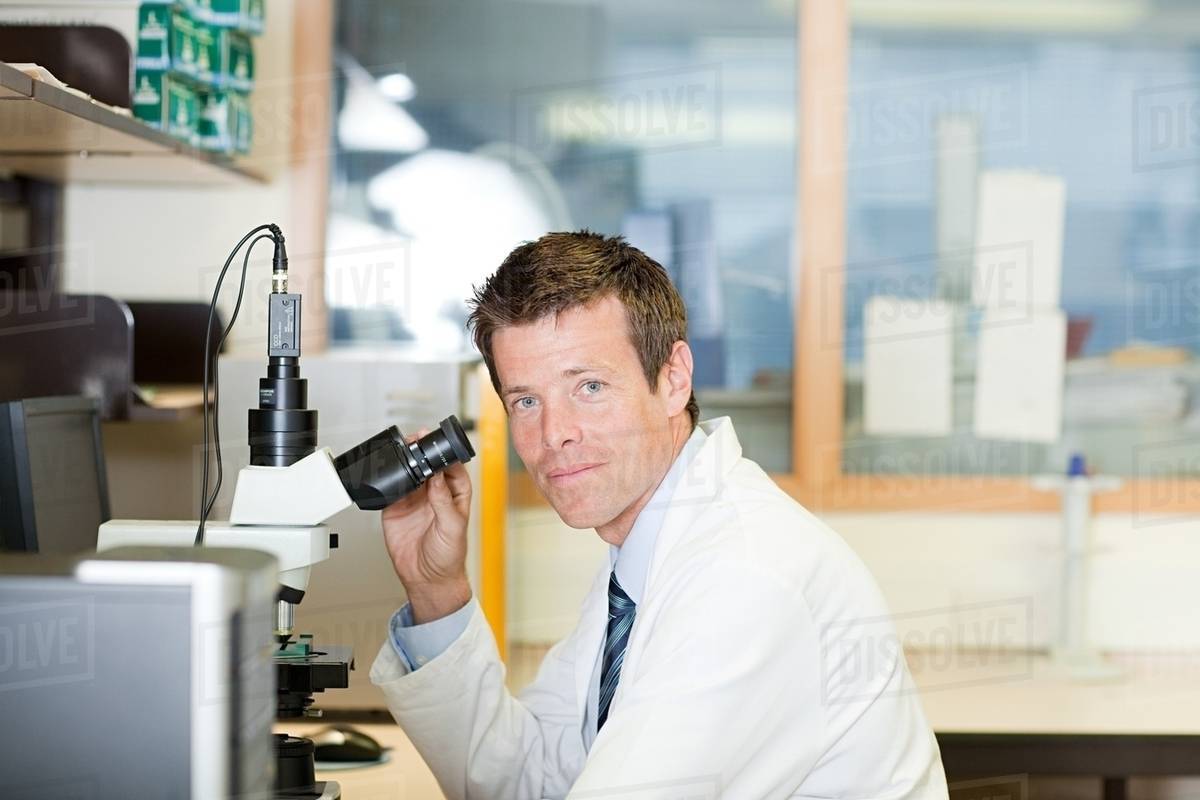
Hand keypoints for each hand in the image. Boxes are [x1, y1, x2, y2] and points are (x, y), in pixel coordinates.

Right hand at [380, 430, 472, 622]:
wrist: (427, 579)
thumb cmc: (450, 557)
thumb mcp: (452, 526)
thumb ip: (443, 500)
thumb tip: (438, 475)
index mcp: (455, 495)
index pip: (451, 467)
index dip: (444, 454)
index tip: (437, 444)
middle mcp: (435, 494)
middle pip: (428, 465)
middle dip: (423, 451)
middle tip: (416, 440)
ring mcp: (415, 500)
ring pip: (410, 472)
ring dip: (406, 460)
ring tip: (402, 450)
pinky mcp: (396, 509)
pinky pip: (391, 488)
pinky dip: (389, 479)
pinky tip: (389, 472)